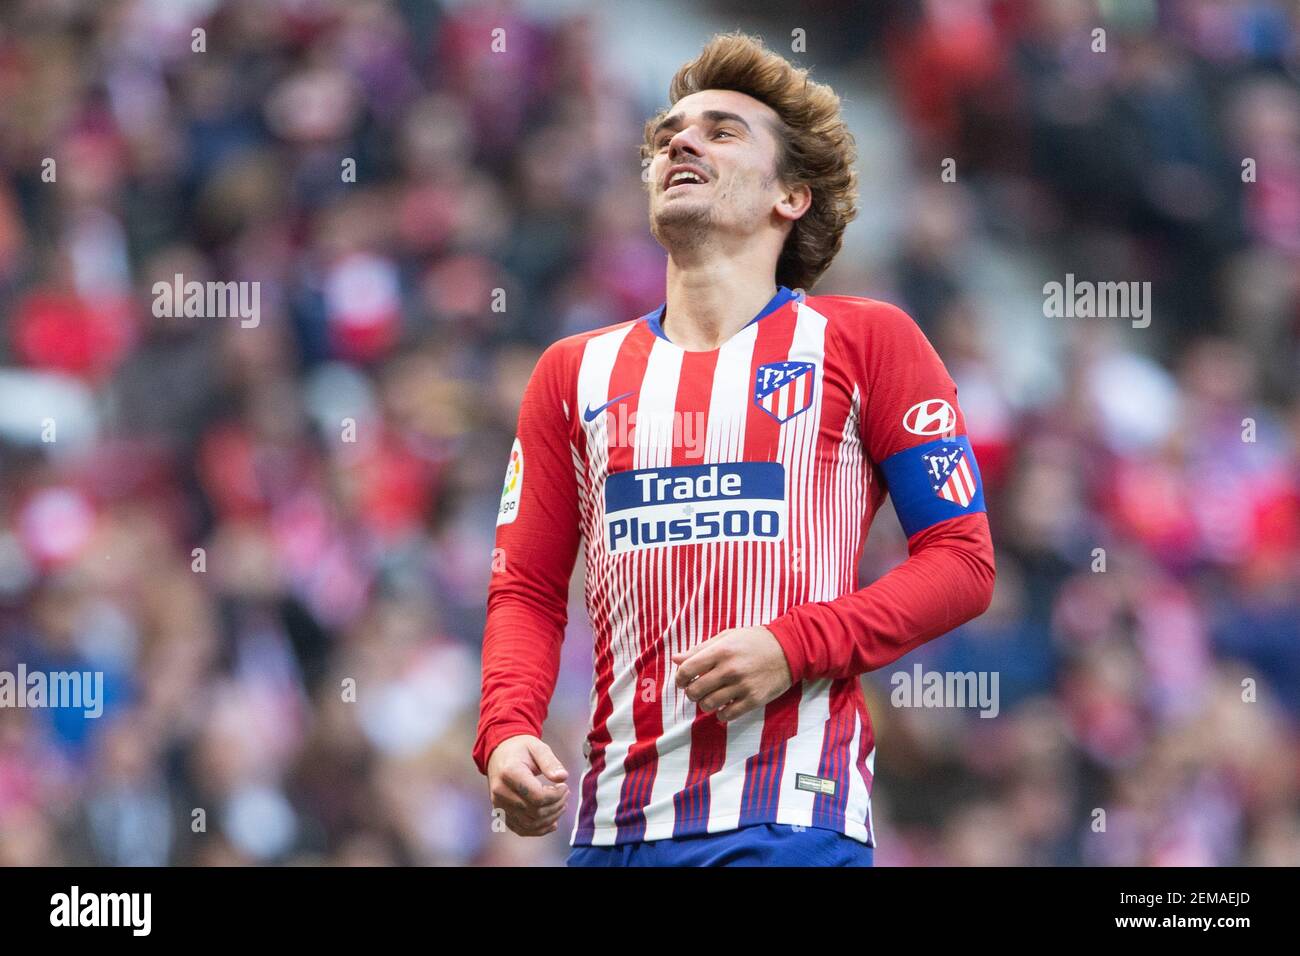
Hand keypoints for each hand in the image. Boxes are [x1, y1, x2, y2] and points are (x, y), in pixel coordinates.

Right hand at [486, 735, 569, 835]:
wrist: (499, 754)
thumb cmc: (521, 749)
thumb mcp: (538, 747)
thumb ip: (550, 762)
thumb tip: (563, 777)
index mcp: (509, 773)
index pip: (537, 796)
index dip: (556, 796)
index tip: (564, 786)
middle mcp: (501, 792)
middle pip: (535, 812)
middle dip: (556, 806)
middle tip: (565, 793)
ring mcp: (499, 804)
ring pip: (530, 824)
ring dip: (550, 818)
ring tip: (561, 804)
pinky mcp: (501, 813)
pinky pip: (521, 829)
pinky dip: (539, 829)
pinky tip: (552, 822)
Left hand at [671, 626, 793, 721]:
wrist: (789, 649)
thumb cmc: (754, 641)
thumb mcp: (727, 637)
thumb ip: (700, 649)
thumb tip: (676, 659)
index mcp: (721, 651)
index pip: (687, 670)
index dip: (680, 678)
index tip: (683, 681)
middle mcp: (730, 669)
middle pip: (695, 691)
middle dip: (691, 693)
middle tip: (697, 690)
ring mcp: (742, 686)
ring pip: (709, 705)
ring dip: (705, 704)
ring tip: (711, 697)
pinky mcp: (754, 700)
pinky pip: (727, 715)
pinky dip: (721, 714)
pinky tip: (724, 706)